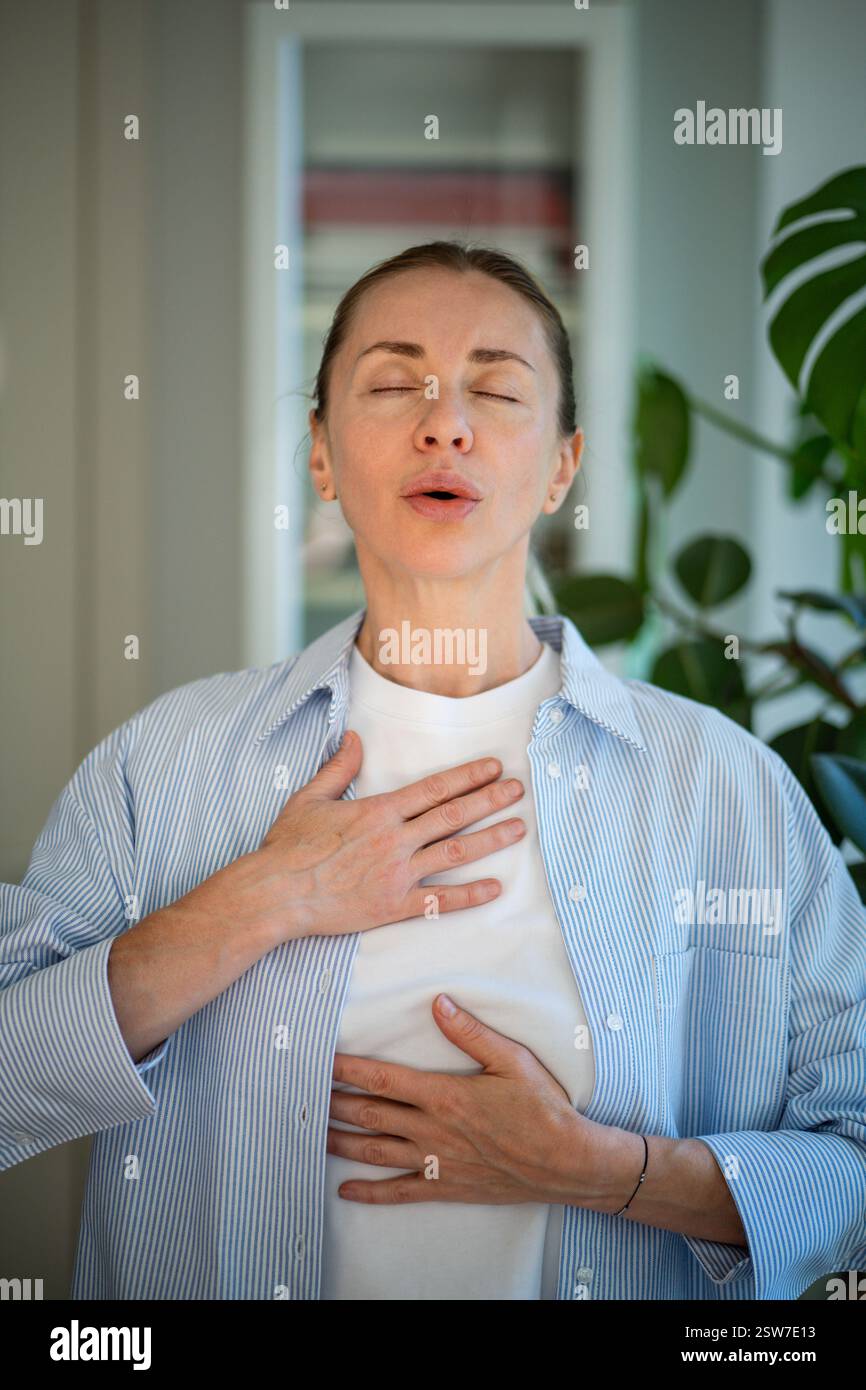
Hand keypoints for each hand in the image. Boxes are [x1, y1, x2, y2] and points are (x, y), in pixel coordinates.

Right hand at [221, 732, 525, 941]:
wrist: (277, 893)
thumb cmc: (289, 846)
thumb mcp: (310, 798)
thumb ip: (339, 768)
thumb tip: (356, 738)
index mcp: (378, 811)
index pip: (434, 788)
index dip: (468, 776)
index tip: (493, 767)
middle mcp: (395, 840)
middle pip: (453, 816)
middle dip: (490, 800)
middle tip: (518, 790)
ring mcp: (398, 874)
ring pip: (455, 854)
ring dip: (490, 840)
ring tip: (518, 828)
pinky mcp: (394, 906)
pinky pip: (440, 901)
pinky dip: (469, 895)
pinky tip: (495, 889)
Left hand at [327, 994, 607, 1206]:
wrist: (566, 1162)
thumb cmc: (542, 1108)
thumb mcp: (512, 1061)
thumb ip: (471, 1033)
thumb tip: (438, 1004)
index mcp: (445, 1095)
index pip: (384, 1078)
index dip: (349, 1068)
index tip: (322, 1059)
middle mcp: (433, 1130)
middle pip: (371, 1114)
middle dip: (334, 1103)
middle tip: (304, 1094)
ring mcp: (436, 1162)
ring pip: (376, 1151)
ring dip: (341, 1142)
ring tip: (312, 1134)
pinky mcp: (445, 1186)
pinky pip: (399, 1192)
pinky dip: (369, 1193)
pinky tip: (345, 1191)